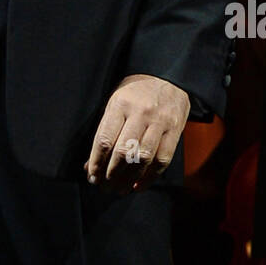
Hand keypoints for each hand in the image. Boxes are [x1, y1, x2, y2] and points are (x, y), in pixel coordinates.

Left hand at [84, 73, 189, 193]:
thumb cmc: (135, 91)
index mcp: (120, 104)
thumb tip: (90, 164)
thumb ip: (105, 131)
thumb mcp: (116, 102)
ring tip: (119, 189)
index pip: (105, 140)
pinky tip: (138, 184)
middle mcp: (140, 113)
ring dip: (129, 178)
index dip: (96, 163)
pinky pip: (162, 160)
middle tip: (104, 186)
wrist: (168, 75)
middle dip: (111, 174)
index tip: (92, 176)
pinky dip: (149, 177)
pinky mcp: (175, 129)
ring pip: (143, 158)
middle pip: (123, 152)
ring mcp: (160, 122)